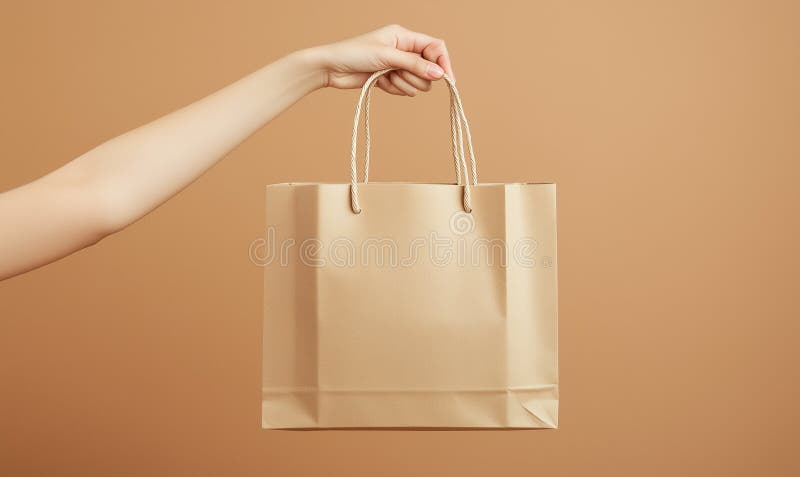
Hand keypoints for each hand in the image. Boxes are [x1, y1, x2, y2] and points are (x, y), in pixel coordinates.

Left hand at [305, 24, 454, 95]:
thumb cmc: (354, 54)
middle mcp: (404, 50)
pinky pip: (406, 90)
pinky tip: (381, 83)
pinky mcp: (391, 80)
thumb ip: (414, 65)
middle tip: (398, 73)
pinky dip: (396, 90)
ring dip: (404, 84)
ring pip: (419, 82)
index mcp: (404, 36)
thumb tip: (439, 74)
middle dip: (417, 76)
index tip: (447, 80)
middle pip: (429, 69)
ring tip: (386, 77)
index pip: (435, 47)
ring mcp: (397, 66)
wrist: (331, 69)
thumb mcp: (387, 57)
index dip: (443, 63)